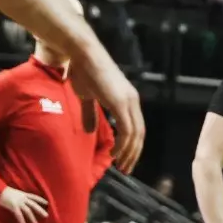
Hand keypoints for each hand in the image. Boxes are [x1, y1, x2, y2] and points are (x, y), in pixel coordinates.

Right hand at [0, 187, 48, 222]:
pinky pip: (19, 214)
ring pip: (28, 211)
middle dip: (40, 210)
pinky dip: (22, 220)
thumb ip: (20, 197)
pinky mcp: (13, 206)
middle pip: (34, 205)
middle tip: (46, 216)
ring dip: (32, 218)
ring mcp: (19, 202)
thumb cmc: (5, 191)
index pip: (35, 197)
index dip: (41, 200)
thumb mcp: (16, 193)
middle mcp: (23, 198)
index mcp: (24, 194)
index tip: (47, 203)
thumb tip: (23, 201)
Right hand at [72, 47, 144, 172]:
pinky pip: (127, 129)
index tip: (124, 160)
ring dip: (129, 153)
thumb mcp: (87, 97)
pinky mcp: (120, 102)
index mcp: (128, 100)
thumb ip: (91, 114)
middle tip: (126, 169)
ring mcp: (128, 101)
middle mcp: (132, 101)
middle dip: (133, 154)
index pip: (136, 128)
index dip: (132, 146)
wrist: (83, 53)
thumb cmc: (83, 71)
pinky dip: (123, 144)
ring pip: (135, 135)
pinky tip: (115, 153)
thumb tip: (89, 131)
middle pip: (140, 134)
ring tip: (121, 165)